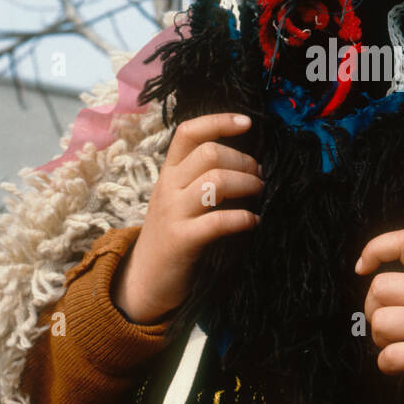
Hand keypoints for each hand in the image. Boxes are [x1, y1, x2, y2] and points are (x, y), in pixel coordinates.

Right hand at [113, 112, 261, 324]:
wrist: (144, 282)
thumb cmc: (172, 235)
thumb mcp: (178, 198)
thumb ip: (200, 176)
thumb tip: (246, 157)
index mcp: (169, 173)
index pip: (188, 132)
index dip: (219, 121)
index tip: (248, 123)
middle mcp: (168, 187)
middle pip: (209, 153)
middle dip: (243, 160)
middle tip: (259, 176)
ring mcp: (173, 213)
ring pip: (216, 181)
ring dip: (247, 184)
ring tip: (259, 194)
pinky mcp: (182, 241)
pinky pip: (218, 221)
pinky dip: (243, 219)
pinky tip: (253, 222)